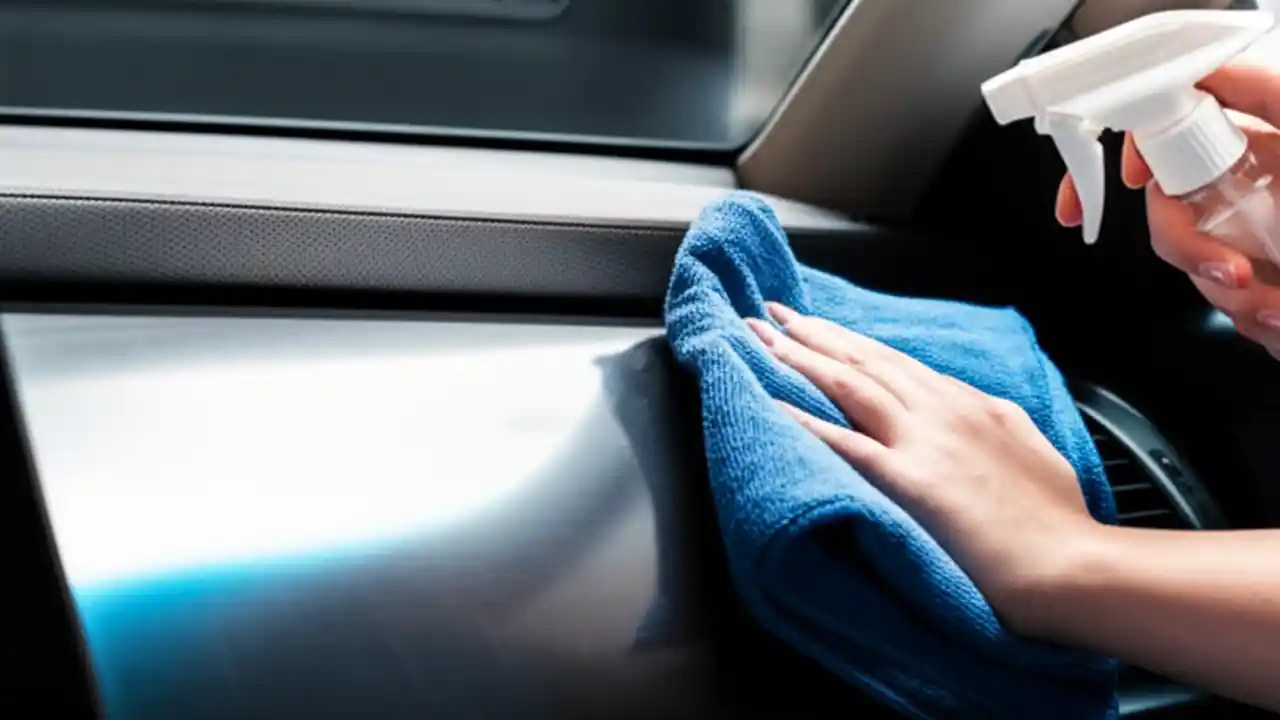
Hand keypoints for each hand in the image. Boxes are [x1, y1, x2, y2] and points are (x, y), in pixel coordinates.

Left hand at [747, 303, 1103, 634]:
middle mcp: (941, 412)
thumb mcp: (1030, 449)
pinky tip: (775, 404)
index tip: (818, 326)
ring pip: (851, 386)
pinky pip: (847, 443)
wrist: (1071, 565)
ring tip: (761, 340)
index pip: (896, 362)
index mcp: (969, 405)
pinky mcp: (911, 481)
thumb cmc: (1057, 520)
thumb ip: (999, 422)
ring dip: (801, 359)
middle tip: (772, 314)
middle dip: (814, 334)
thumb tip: (979, 407)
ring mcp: (924, 443)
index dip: (852, 341)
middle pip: (865, 361)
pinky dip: (807, 420)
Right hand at [1055, 62, 1279, 357]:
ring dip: (1236, 301)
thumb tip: (1201, 67)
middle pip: (1169, 216)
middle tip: (1233, 275)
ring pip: (1198, 271)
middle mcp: (1256, 191)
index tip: (1121, 188)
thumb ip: (1262, 91)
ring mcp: (1264, 243)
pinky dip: (1263, 328)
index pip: (1170, 140)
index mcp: (1261, 143)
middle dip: (1191, 253)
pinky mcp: (1273, 292)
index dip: (1126, 162)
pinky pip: (1237, 313)